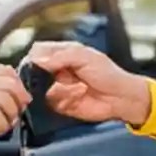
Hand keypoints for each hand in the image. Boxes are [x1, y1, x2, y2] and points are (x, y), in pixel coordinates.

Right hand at [26, 41, 151, 126]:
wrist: (121, 98)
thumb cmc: (108, 73)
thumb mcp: (85, 57)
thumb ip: (60, 56)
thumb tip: (37, 60)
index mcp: (62, 53)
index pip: (38, 51)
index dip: (35, 56)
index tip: (37, 62)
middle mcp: (57, 70)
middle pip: (34, 70)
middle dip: (42, 75)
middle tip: (59, 75)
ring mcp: (57, 87)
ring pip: (40, 88)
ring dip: (60, 87)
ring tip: (79, 85)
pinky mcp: (60, 104)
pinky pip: (51, 102)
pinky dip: (65, 98)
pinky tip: (80, 95)